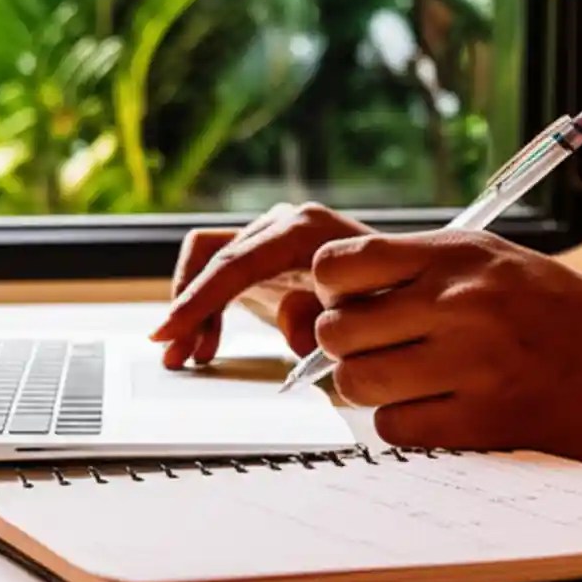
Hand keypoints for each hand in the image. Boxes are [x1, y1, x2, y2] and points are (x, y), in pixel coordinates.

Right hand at [151, 203, 374, 368]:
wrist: (412, 281)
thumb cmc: (389, 298)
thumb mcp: (363, 315)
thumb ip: (323, 320)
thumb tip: (288, 326)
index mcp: (304, 231)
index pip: (234, 263)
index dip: (198, 300)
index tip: (170, 331)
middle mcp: (281, 225)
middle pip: (212, 259)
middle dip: (186, 308)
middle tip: (170, 351)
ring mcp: (268, 237)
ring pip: (207, 265)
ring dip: (190, 310)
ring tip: (182, 356)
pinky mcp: (261, 257)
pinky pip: (218, 277)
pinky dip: (206, 311)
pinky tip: (204, 346)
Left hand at [312, 230, 581, 461]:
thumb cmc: (547, 313)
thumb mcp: (484, 265)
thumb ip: (400, 276)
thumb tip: (298, 309)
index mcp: (456, 254)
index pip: (335, 264)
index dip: (330, 290)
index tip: (354, 303)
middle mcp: (461, 302)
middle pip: (336, 332)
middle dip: (345, 347)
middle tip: (381, 351)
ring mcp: (474, 362)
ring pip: (354, 383)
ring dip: (370, 389)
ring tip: (410, 381)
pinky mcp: (486, 419)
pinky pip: (393, 428)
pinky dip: (405, 424)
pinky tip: (440, 409)